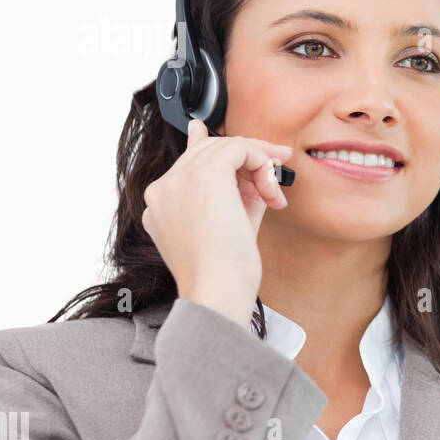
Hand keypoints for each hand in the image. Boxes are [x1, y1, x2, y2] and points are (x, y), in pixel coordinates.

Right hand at [140, 118, 293, 326]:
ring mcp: (179, 181)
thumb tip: (255, 165)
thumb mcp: (231, 224)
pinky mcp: (204, 177)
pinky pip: (240, 149)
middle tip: (277, 166)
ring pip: (225, 146)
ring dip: (259, 165)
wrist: (217, 293)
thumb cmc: (226, 272)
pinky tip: (270, 190)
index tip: (249, 152)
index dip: (218, 147)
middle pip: (208, 151)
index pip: (188, 162)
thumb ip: (240, 191)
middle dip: (249, 155)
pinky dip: (262, 164)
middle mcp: (162, 190)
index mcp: (161, 204)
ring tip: (274, 191)